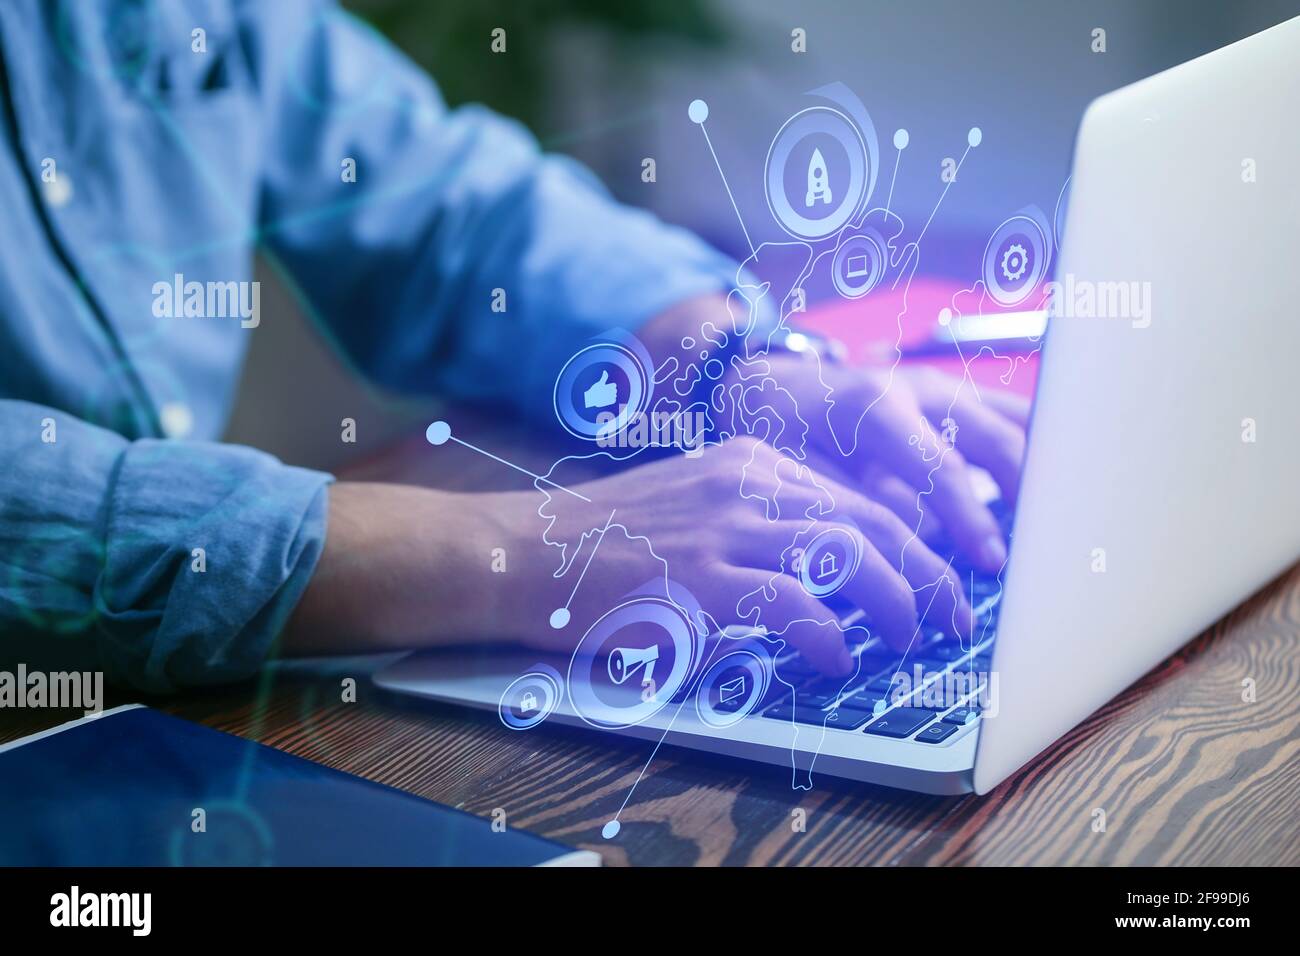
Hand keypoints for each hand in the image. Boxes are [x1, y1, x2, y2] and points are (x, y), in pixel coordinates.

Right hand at [285, 442, 972, 675]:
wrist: (525, 550)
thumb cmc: (607, 541)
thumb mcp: (694, 506)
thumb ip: (760, 523)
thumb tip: (830, 568)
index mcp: (751, 462)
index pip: (857, 498)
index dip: (912, 541)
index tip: (940, 578)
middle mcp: (748, 482)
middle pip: (870, 521)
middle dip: (927, 572)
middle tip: (955, 614)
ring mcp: (724, 526)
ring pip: (847, 552)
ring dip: (895, 600)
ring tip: (913, 637)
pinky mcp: (700, 577)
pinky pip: (792, 601)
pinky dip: (829, 633)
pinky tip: (837, 657)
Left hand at [735, 356, 1028, 572]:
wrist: (775, 386)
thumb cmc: (782, 434)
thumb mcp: (794, 470)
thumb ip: (851, 501)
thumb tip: (916, 536)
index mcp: (872, 405)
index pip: (940, 467)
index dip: (969, 518)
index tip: (992, 563)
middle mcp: (916, 387)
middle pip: (994, 437)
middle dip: (1023, 496)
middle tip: (1041, 550)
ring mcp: (943, 386)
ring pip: (1013, 420)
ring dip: (1041, 470)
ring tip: (1063, 523)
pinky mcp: (957, 394)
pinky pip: (1010, 416)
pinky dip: (1038, 449)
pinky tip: (1057, 491)